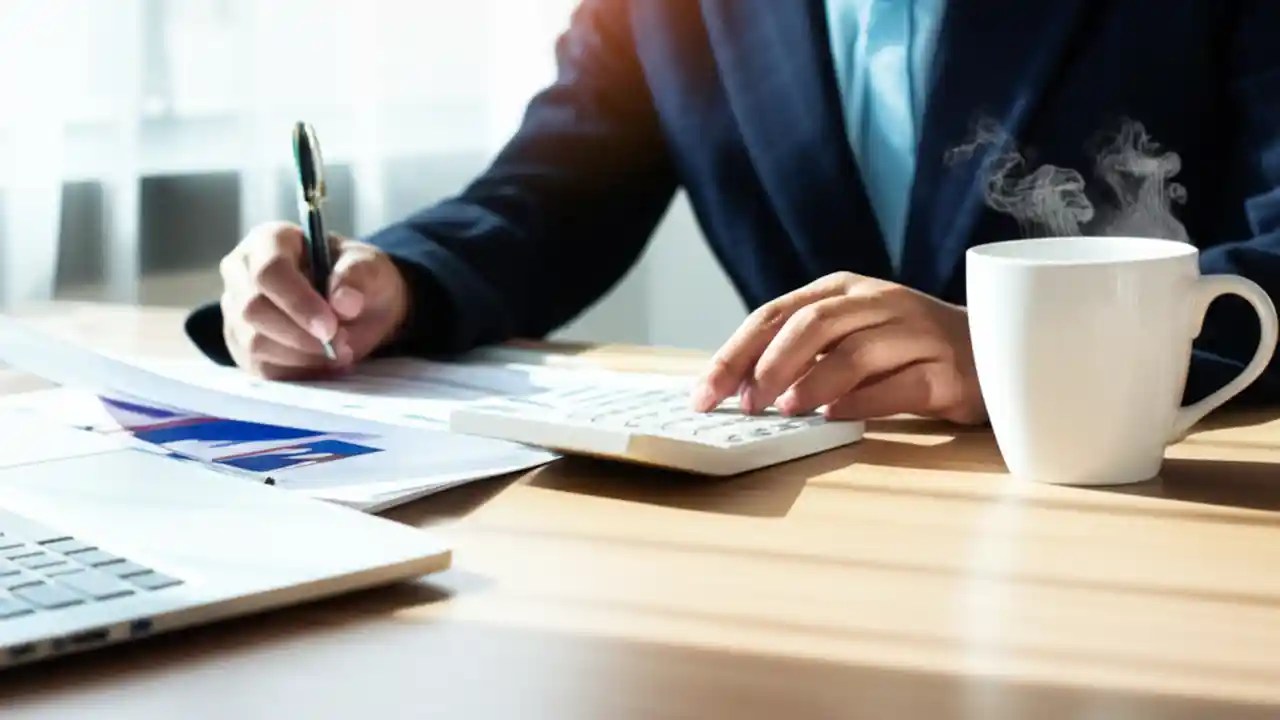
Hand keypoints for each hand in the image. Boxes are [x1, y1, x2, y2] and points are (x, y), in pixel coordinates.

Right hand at [219, 222, 409, 379]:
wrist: (359, 307)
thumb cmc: (358, 278)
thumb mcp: (370, 267)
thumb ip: (358, 277)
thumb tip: (343, 302)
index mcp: (269, 241)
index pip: (269, 271)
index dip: (298, 303)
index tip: (330, 327)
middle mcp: (241, 272)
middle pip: (253, 309)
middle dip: (302, 335)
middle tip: (341, 345)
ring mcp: (235, 311)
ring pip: (254, 343)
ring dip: (302, 356)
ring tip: (339, 353)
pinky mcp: (242, 346)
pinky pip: (260, 368)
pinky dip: (297, 372)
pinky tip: (324, 364)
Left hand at [691, 272, 985, 423]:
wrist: (996, 354)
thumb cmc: (906, 351)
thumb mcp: (849, 336)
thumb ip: (802, 353)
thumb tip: (737, 389)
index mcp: (844, 290)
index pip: (775, 314)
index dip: (735, 354)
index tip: (704, 394)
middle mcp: (879, 302)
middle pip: (811, 325)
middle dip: (768, 366)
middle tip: (744, 406)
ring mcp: (917, 333)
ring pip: (854, 352)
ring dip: (811, 384)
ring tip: (785, 411)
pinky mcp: (947, 371)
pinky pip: (898, 387)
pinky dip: (862, 403)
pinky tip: (837, 419)